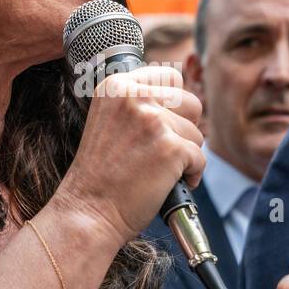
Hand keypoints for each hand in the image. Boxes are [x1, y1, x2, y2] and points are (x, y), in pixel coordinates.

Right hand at [53, 65, 203, 244]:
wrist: (89, 211)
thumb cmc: (100, 174)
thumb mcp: (109, 120)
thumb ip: (138, 103)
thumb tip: (181, 96)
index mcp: (116, 86)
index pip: (169, 77)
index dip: (172, 105)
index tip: (160, 126)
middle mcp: (134, 97)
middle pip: (190, 102)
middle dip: (184, 129)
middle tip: (160, 150)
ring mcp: (154, 121)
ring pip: (197, 133)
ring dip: (185, 155)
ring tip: (156, 169)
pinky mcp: (171, 148)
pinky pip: (200, 158)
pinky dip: (191, 176)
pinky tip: (166, 184)